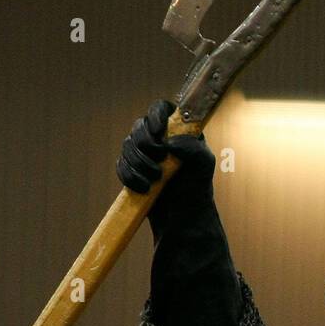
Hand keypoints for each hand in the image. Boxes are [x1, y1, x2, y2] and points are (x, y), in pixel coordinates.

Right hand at [116, 99, 216, 239]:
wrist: (182, 217)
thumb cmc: (197, 188)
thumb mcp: (203, 165)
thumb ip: (193, 147)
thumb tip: (170, 142)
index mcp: (177, 130)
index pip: (160, 108)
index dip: (155, 116)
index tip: (159, 132)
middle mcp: (160, 138)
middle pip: (139, 127)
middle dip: (145, 145)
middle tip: (159, 162)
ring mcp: (144, 154)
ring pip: (127, 146)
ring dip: (139, 163)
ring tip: (155, 180)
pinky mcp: (133, 170)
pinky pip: (121, 165)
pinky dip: (129, 175)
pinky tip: (143, 187)